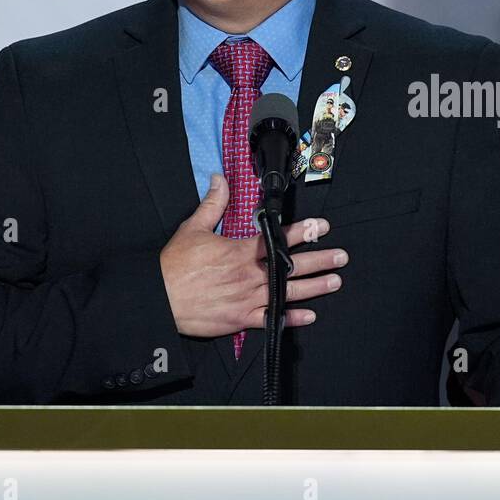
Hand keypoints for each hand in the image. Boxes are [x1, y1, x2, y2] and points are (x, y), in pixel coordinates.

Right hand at [159, 173, 347, 336]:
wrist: (158, 299)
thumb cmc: (174, 265)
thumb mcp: (192, 228)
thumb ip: (212, 204)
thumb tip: (219, 179)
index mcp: (240, 252)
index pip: (278, 238)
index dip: (303, 232)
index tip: (322, 227)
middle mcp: (249, 275)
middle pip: (291, 266)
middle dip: (319, 260)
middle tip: (341, 256)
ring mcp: (247, 299)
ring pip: (288, 293)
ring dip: (314, 287)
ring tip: (335, 282)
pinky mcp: (240, 319)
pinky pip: (271, 320)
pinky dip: (290, 319)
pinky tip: (309, 316)